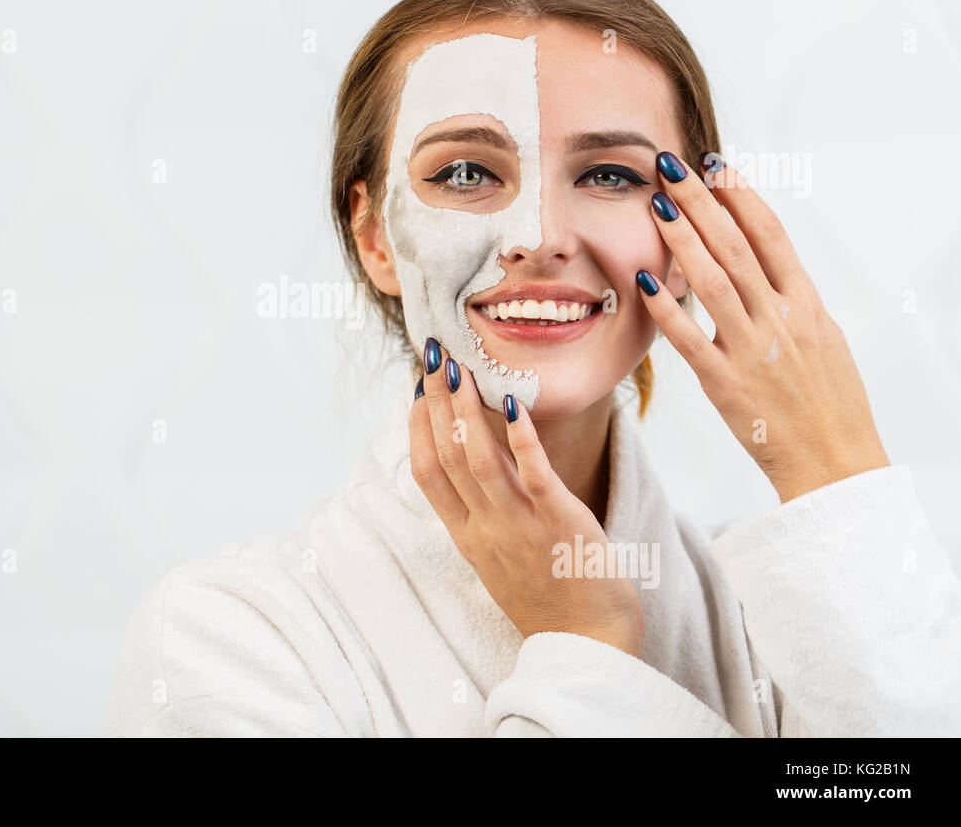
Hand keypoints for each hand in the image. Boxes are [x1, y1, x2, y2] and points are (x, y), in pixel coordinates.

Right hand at [409, 340, 644, 657]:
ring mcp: (520, 525)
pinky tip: (512, 404)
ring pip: (479, 458)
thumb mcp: (498, 560)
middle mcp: (485, 528)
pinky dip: (521, 438)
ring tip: (460, 367)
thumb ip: (482, 517)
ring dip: (465, 409)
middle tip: (432, 357)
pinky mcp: (560, 523)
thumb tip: (472, 474)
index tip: (415, 390)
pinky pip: (536, 474)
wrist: (588, 645)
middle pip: (447, 454)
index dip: (416, 428)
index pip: (427, 473)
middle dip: (435, 401)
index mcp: (467, 537)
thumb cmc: (548, 600)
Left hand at [637, 151, 889, 503]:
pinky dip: (666, 308)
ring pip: (712, 282)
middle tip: (670, 166)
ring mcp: (754, 349)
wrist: (835, 462)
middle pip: (735, 247)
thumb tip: (768, 264)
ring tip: (656, 204)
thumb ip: (792, 300)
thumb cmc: (830, 402)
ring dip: (681, 240)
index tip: (715, 164)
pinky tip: (644, 280)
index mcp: (807, 303)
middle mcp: (781, 319)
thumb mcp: (823, 338)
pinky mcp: (726, 383)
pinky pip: (690, 339)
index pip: (770, 235)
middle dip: (700, 201)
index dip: (740, 196)